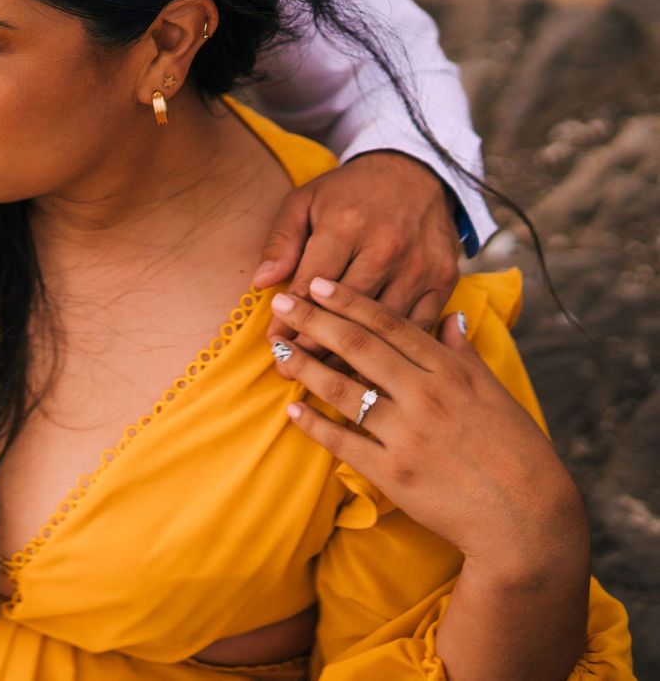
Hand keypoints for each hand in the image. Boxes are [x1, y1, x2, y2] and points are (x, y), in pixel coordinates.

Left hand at [255, 151, 461, 349]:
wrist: (414, 172)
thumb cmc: (348, 192)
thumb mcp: (304, 201)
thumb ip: (281, 240)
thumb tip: (262, 281)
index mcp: (346, 225)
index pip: (312, 285)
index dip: (290, 319)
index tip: (275, 343)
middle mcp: (385, 247)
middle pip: (345, 312)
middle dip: (315, 346)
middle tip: (290, 368)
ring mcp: (418, 266)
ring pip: (381, 326)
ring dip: (351, 356)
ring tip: (323, 376)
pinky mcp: (444, 279)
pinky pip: (417, 326)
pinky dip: (394, 351)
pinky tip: (371, 368)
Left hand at [268, 279, 586, 577]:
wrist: (526, 519)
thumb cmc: (516, 453)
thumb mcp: (496, 394)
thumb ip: (465, 354)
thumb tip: (449, 315)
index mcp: (451, 373)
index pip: (391, 325)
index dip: (350, 301)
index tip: (317, 283)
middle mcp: (427, 397)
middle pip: (359, 347)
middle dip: (314, 320)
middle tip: (281, 302)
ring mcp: (408, 435)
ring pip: (343, 390)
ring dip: (304, 365)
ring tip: (277, 348)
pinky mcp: (394, 474)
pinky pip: (343, 442)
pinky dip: (314, 425)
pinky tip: (291, 410)